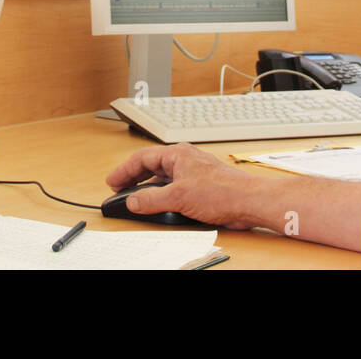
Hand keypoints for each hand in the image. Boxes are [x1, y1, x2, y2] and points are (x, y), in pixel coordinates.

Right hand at [105, 143, 266, 229]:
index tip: (112, 181)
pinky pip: (173, 188)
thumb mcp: (178, 197)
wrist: (247, 202)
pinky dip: (161, 196)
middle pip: (150, 166)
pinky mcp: (199, 187)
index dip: (124, 170)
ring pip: (162, 178)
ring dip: (147, 187)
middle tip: (119, 189)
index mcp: (177, 154)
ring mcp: (191, 174)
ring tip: (134, 198)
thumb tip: (132, 201)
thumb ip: (151, 200)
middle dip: (133, 178)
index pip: (142, 157)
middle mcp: (184, 161)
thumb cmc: (222, 191)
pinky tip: (158, 205)